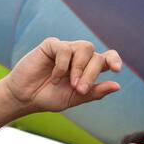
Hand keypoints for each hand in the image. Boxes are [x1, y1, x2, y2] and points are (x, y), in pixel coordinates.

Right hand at [1, 38, 122, 113]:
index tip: (116, 69)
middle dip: (91, 74)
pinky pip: (65, 49)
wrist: (26, 97)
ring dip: (80, 68)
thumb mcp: (76, 98)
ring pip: (85, 48)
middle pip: (96, 56)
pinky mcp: (52, 45)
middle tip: (80, 89)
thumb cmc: (50, 97)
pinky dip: (62, 66)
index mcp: (88, 69)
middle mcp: (79, 57)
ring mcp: (66, 49)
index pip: (106, 58)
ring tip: (71, 83)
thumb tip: (117, 86)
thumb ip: (95, 92)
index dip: (114, 59)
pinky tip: (55, 77)